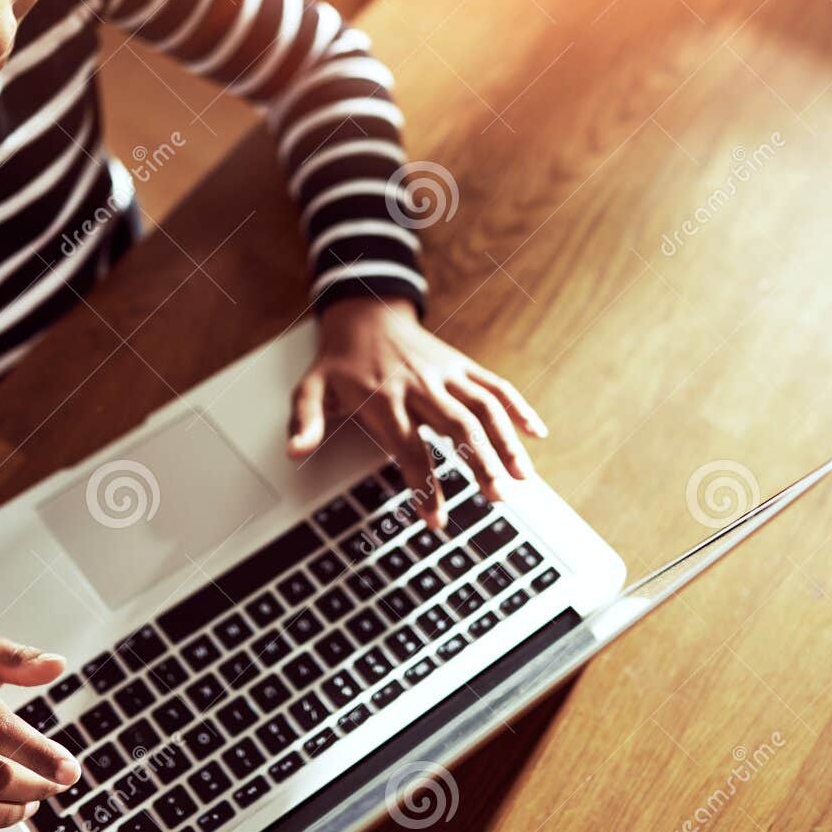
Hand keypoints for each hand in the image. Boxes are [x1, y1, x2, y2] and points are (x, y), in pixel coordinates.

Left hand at [287, 297, 546, 527]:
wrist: (365, 312)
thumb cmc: (339, 361)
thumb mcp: (311, 388)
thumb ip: (305, 420)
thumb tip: (294, 452)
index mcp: (384, 398)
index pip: (409, 449)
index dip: (424, 485)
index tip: (436, 519)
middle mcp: (421, 385)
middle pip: (456, 428)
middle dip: (480, 464)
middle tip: (496, 499)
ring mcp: (446, 373)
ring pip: (484, 408)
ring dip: (506, 442)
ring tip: (522, 478)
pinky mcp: (463, 365)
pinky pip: (495, 386)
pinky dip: (518, 408)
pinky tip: (536, 433)